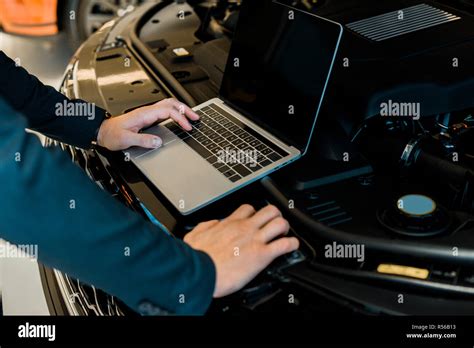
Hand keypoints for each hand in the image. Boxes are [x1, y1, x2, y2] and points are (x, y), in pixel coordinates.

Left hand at [97, 98, 198, 150]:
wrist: (102, 132)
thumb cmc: (112, 135)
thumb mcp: (126, 140)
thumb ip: (143, 140)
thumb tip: (158, 142)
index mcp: (144, 114)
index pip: (168, 111)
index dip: (180, 118)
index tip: (187, 127)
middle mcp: (147, 111)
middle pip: (171, 103)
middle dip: (185, 109)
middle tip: (196, 117)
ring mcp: (147, 113)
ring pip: (169, 105)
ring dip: (181, 109)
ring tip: (191, 116)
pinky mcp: (147, 117)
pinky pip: (165, 110)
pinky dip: (175, 112)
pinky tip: (179, 118)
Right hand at [184, 204, 298, 297]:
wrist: (199, 273)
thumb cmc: (196, 257)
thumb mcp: (196, 235)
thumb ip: (207, 226)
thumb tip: (213, 224)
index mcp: (229, 223)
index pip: (248, 208)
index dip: (255, 212)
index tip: (255, 219)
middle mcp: (245, 228)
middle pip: (269, 210)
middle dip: (275, 216)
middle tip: (274, 225)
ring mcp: (255, 240)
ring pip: (280, 223)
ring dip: (285, 228)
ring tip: (284, 234)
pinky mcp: (262, 255)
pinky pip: (285, 245)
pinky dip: (292, 245)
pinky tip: (292, 247)